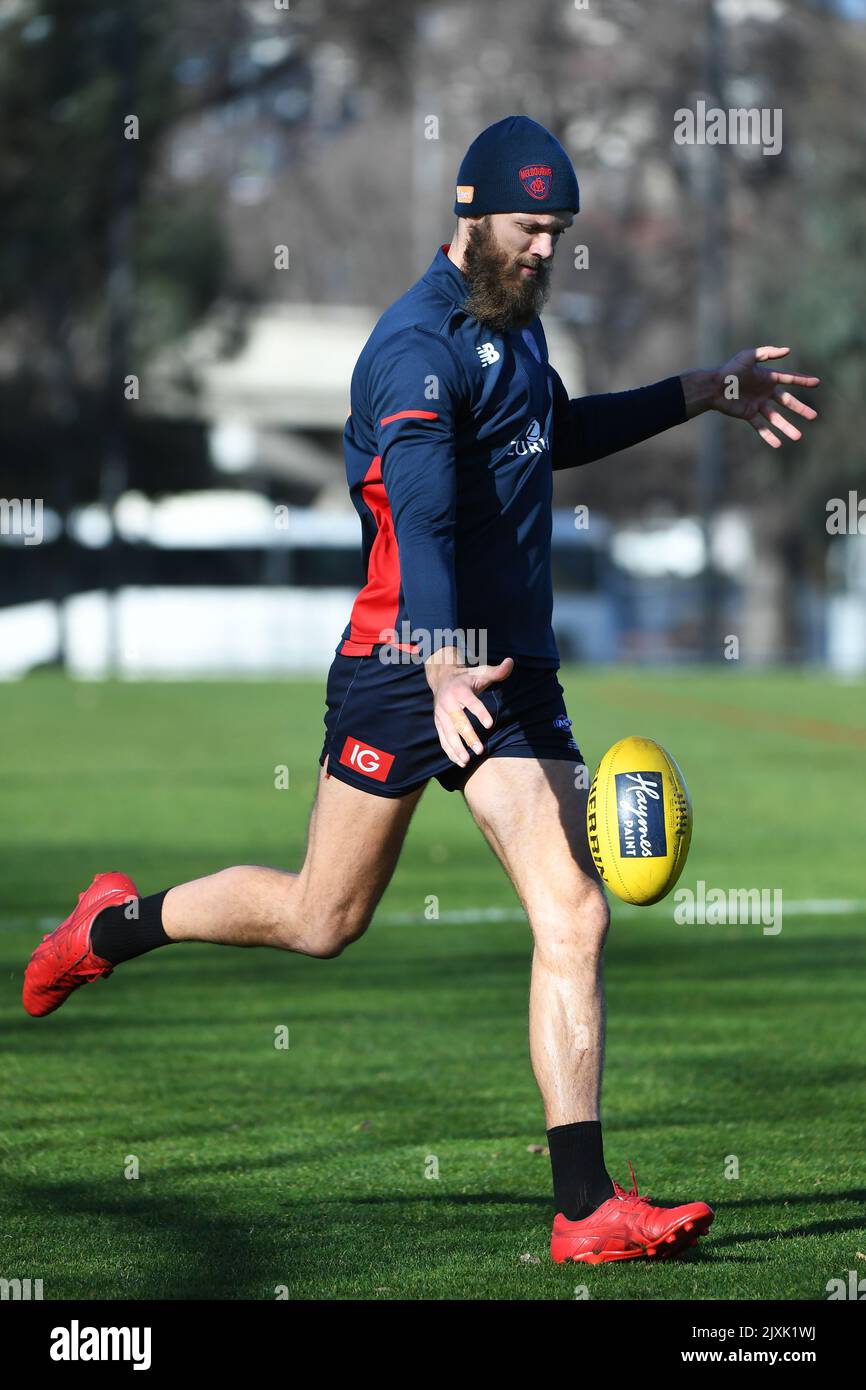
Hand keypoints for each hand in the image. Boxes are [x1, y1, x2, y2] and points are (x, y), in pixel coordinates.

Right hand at [426, 650, 513, 766]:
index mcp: (459, 690)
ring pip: (448, 734)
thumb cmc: (466, 677)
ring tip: (467, 761)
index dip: (480, 713)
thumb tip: (511, 662)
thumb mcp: (481, 672)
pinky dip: (450, 751)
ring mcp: (441, 715)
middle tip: (480, 750)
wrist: (442, 679)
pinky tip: (460, 761)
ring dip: (457, 748)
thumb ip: (497, 671)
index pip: (471, 702)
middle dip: (468, 737)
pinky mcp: (438, 723)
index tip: (489, 724)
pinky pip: (443, 739)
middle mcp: (448, 703)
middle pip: (458, 722)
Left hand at [712, 345, 819, 448]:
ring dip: (787, 427)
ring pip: (776, 418)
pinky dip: (769, 436)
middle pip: (787, 402)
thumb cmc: (730, 369)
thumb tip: (788, 350)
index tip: (817, 383)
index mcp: (768, 378)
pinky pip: (761, 427)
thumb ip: (768, 352)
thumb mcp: (749, 356)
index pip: (790, 379)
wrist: (713, 386)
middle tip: (814, 416)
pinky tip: (778, 444)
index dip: (803, 380)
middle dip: (801, 409)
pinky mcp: (748, 414)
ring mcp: (758, 404)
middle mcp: (765, 392)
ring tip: (798, 437)